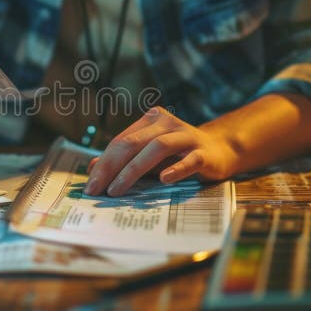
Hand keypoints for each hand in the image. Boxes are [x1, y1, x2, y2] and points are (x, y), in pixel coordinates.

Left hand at [84, 107, 239, 196]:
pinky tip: (164, 179)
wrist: (221, 151)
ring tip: (118, 189)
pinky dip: (176, 168)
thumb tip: (92, 168)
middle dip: (111, 167)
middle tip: (98, 190)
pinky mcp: (204, 152)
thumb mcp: (148, 156)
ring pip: (156, 147)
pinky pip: (189, 159)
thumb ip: (124, 160)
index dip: (103, 163)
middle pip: (132, 142)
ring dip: (133, 169)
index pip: (120, 141)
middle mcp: (166, 123)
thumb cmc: (179, 155)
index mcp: (150, 120)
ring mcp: (186, 135)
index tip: (90, 185)